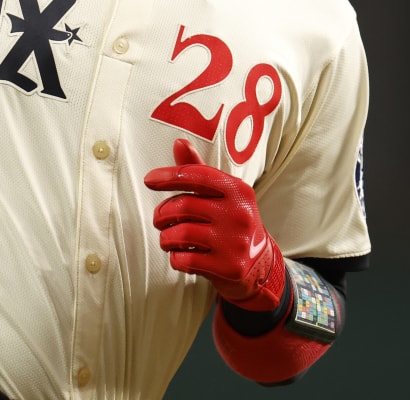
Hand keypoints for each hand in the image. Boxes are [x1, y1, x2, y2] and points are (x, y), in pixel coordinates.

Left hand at [144, 138, 284, 310]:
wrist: (260, 265)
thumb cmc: (231, 223)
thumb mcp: (223, 195)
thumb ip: (199, 171)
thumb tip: (179, 142)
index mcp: (239, 191)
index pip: (198, 175)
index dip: (169, 176)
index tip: (149, 180)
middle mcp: (239, 214)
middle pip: (183, 206)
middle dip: (162, 213)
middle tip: (160, 219)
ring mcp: (235, 242)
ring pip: (180, 233)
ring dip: (165, 237)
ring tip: (169, 238)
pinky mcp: (228, 267)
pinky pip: (184, 259)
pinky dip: (175, 257)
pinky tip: (182, 255)